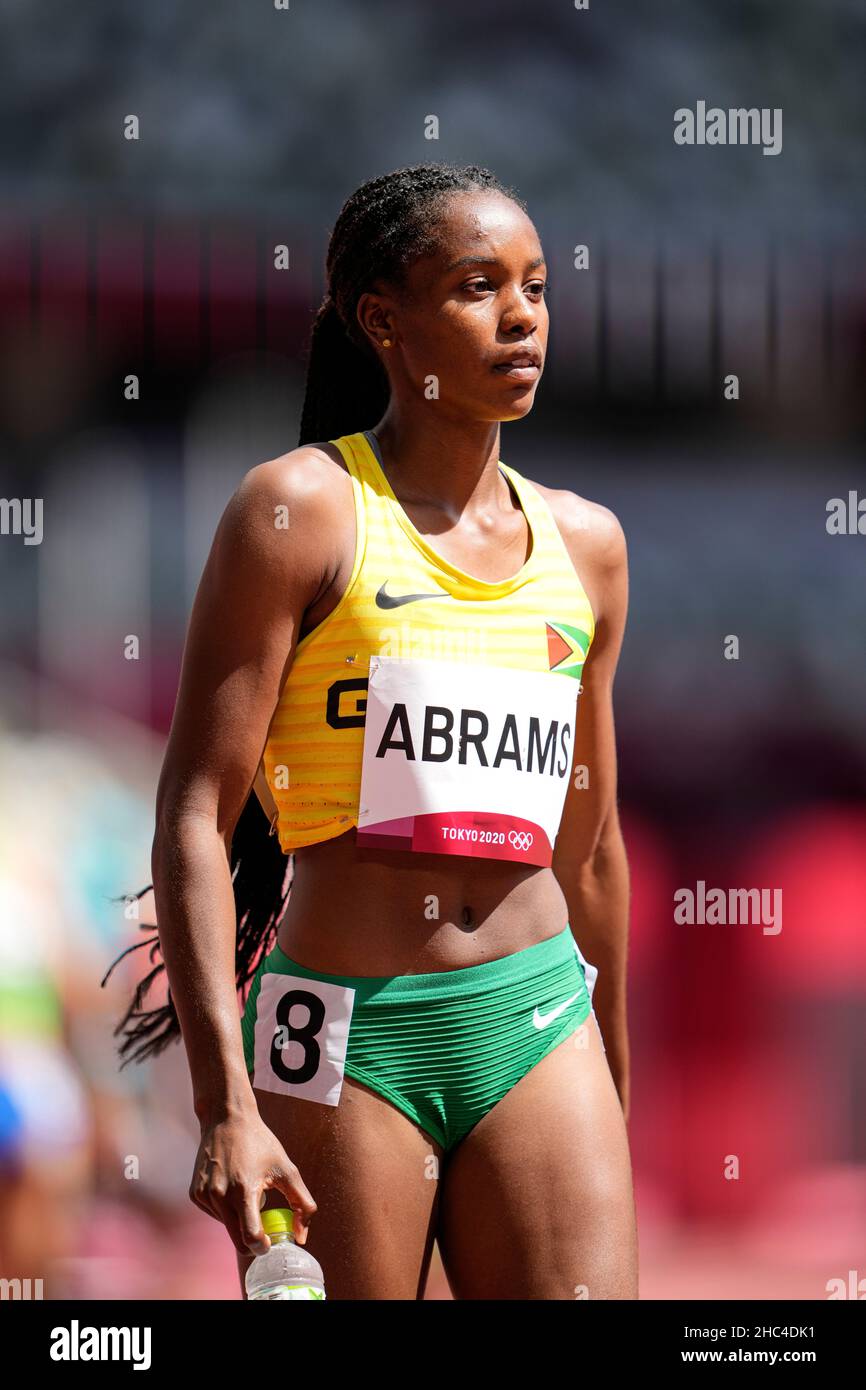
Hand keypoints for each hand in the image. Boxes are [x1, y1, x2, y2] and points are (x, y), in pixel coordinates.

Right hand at [189, 1106, 316, 1254]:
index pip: (250, 1237)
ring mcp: (204, 1195)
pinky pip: (215, 1215)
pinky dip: (226, 1210)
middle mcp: (219, 1195)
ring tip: (245, 1190)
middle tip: (264, 1226)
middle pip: (237, 1240)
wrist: (226, 1118)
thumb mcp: (287, 1169)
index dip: (262, 1247)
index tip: (270, 1243)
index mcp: (243, 1190)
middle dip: (253, 1239)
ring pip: (226, 1227)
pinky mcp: (194, 1194)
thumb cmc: (260, 1143)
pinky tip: (230, 1187)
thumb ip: (302, 1203)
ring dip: (239, 1219)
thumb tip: (301, 1236)